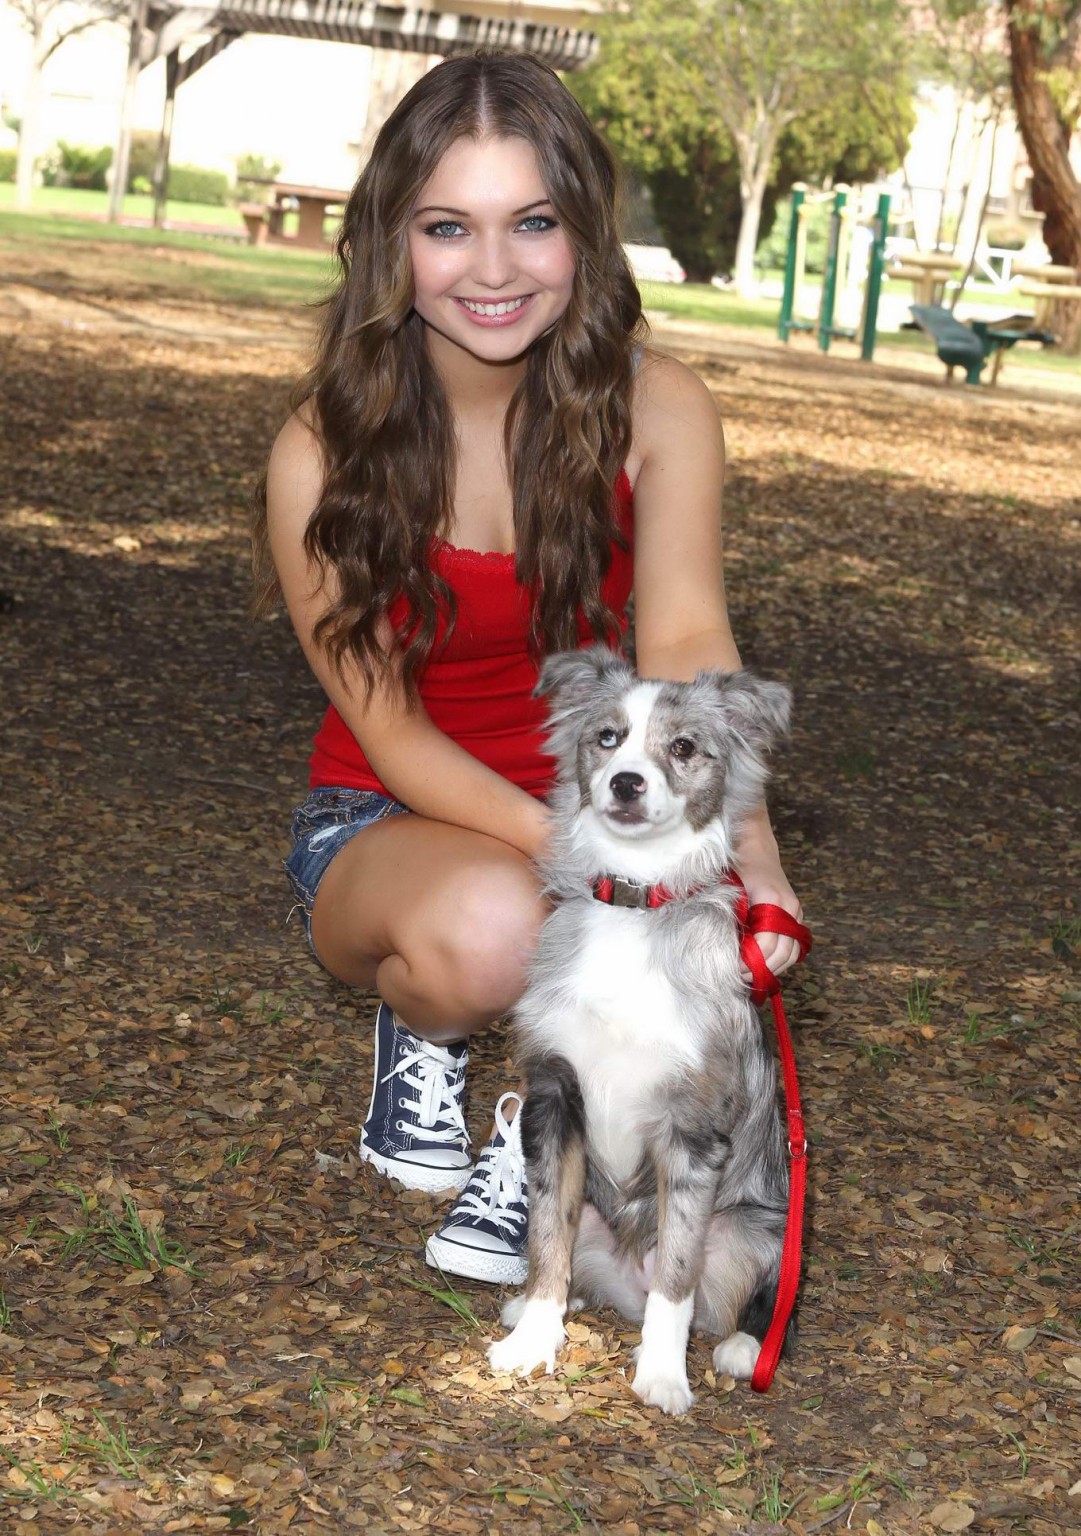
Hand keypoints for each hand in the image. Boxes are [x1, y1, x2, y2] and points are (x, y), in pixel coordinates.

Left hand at [733, 842, 803, 983]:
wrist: (756, 849)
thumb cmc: (738, 869)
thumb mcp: (728, 892)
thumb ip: (729, 919)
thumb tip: (722, 950)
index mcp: (772, 901)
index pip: (767, 944)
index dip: (751, 961)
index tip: (734, 969)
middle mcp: (789, 908)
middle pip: (784, 953)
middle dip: (762, 970)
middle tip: (740, 977)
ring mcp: (796, 913)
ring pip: (793, 953)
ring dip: (773, 968)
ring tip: (751, 974)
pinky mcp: (795, 917)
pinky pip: (794, 946)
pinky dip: (781, 959)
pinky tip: (763, 964)